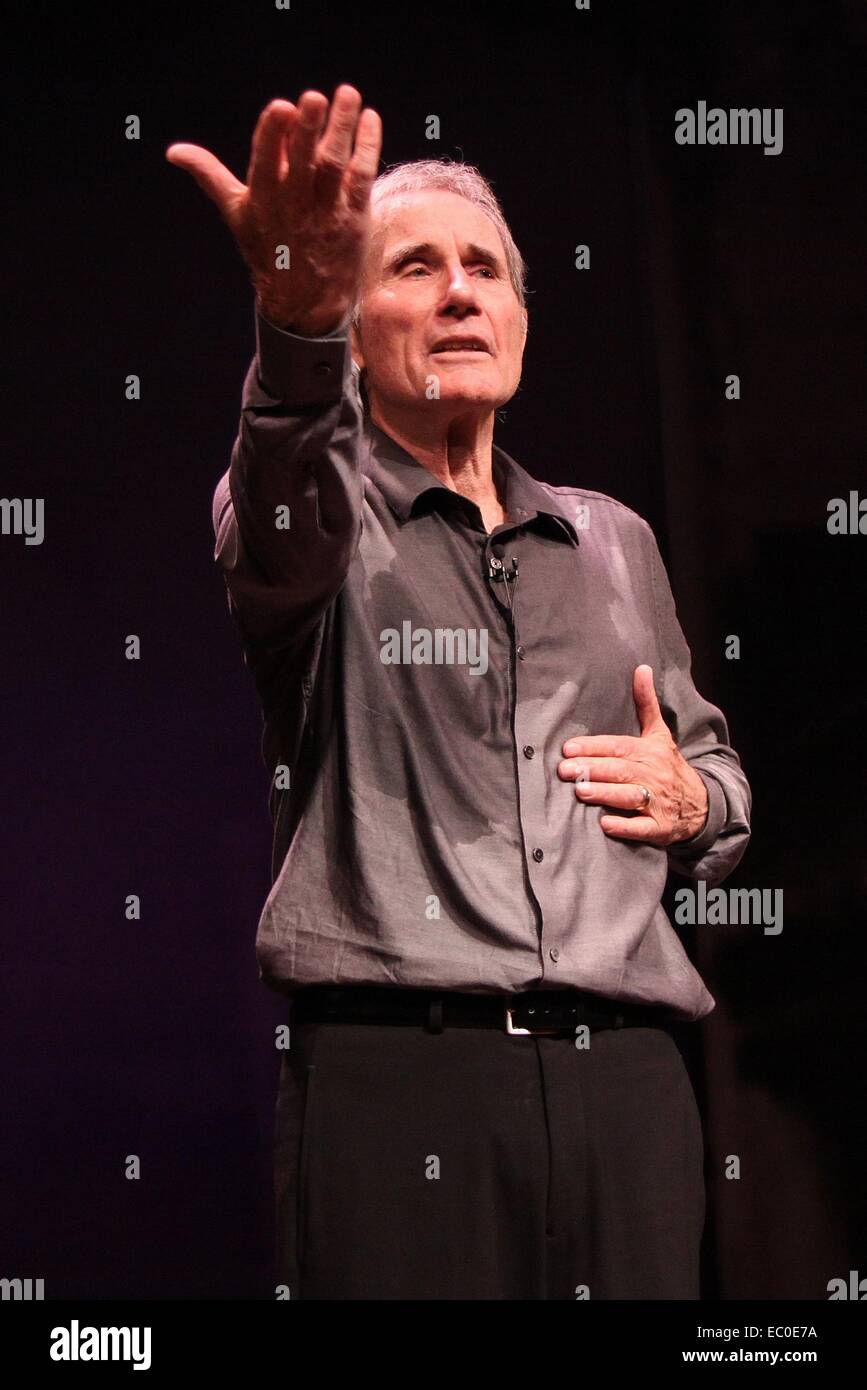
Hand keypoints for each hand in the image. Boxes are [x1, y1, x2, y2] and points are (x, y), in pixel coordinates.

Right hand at [165, 85, 381, 332]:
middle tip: (315, 97)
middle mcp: (295, 203)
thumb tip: (174, 152)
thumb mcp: (236, 213)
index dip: (274, 135)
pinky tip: (370, 119)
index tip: (282, 106)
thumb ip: (209, 175)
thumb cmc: (267, 249)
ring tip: (348, 94)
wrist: (303, 303)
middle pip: (304, 161)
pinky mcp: (353, 217)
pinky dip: (367, 148)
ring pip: (336, 165)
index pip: (266, 161)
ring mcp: (326, 210)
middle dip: (309, 129)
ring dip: (343, 128)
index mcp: (263, 198)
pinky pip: (361, 179)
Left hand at [557, 664, 708, 846]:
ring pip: (629, 797)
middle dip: (593, 769)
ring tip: (581, 792)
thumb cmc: (668, 766)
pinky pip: (643, 828)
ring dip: (606, 794)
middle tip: (564, 771)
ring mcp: (658, 803)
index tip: (568, 749)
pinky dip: (625, 826)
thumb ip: (646, 703)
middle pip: (621, 771)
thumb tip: (641, 668)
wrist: (701, 803)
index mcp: (649, 752)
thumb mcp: (659, 734)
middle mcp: (653, 775)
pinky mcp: (660, 828)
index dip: (594, 747)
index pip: (619, 747)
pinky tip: (606, 824)